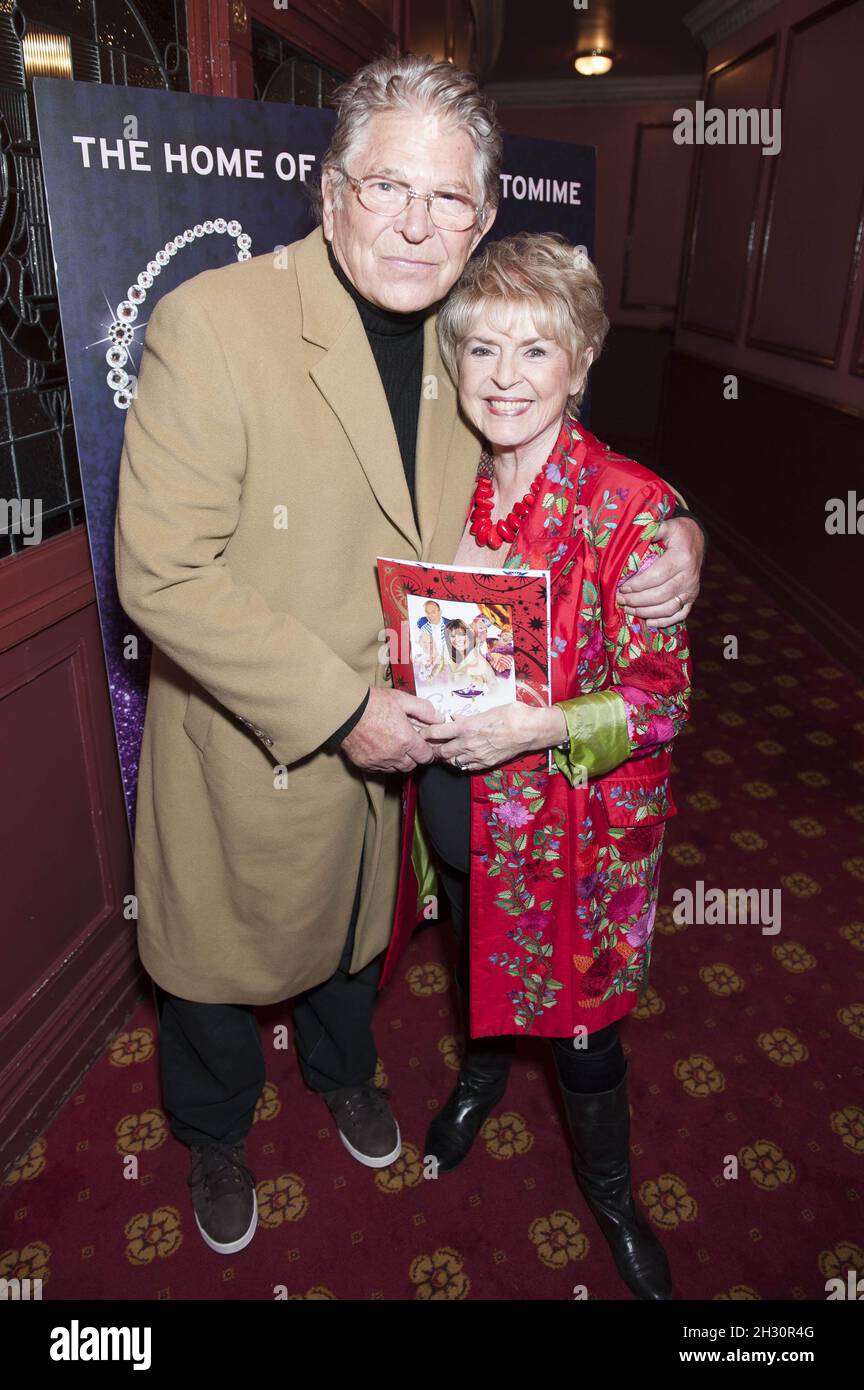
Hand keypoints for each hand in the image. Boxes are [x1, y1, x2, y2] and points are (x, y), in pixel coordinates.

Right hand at [341, 688, 442, 772]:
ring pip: (396, 769)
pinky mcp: (365, 764)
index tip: (423, 745)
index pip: (425, 757)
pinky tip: (380, 749)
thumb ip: (423, 710)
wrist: (344, 710)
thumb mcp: (402, 699)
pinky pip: (380, 769)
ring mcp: (378, 762)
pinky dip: (383, 763)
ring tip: (394, 746)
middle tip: (408, 744)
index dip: (427, 751)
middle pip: (411, 766)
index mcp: (406, 740)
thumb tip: (439, 719)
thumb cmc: (373, 702)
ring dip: (399, 761)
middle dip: (413, 757)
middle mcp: (394, 755)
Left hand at [422, 704, 565, 771]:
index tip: (420, 733)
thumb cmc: (511, 714)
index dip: (425, 734)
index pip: (436, 733)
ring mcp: (476, 756)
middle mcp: (467, 743)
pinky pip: (466, 767)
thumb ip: (468, 716)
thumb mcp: (487, 710)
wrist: (530, 730)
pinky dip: (461, 763)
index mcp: (466, 727)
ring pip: (452, 761)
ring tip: (445, 751)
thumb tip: (455, 717)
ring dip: (447, 757)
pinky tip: (462, 758)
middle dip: (434, 748)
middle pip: (441, 751)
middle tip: (430, 745)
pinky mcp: (485, 764)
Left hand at [618, 515, 703, 625]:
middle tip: (620, 599)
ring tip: (628, 609)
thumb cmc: (677, 533)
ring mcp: (692, 590)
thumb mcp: (666, 526)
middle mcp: (689, 577)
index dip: (637, 584)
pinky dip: (664, 621)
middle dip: (637, 600)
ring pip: (668, 608)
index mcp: (682, 558)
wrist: (696, 540)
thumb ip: (651, 531)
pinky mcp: (692, 598)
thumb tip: (632, 536)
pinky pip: (679, 615)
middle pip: (660, 595)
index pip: (657, 576)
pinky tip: (648, 621)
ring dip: (646, 612)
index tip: (622, 587)